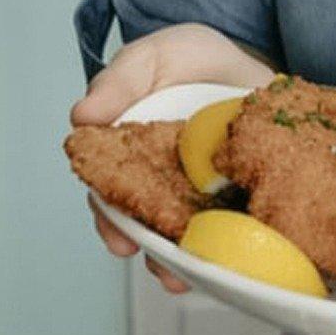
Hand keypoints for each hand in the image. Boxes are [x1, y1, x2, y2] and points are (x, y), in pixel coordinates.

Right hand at [75, 23, 272, 295]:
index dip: (113, 222)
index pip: (114, 198)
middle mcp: (165, 186)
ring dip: (190, 262)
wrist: (252, 60)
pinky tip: (237, 264)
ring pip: (192, 239)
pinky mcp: (246, 197)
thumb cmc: (193, 61)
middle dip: (154, 254)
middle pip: (152, 228)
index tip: (119, 239)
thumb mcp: (151, 58)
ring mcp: (206, 196)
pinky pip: (238, 233)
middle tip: (164, 267)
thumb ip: (118, 82)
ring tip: (194, 276)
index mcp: (133, 159)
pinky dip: (235, 252)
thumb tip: (83, 116)